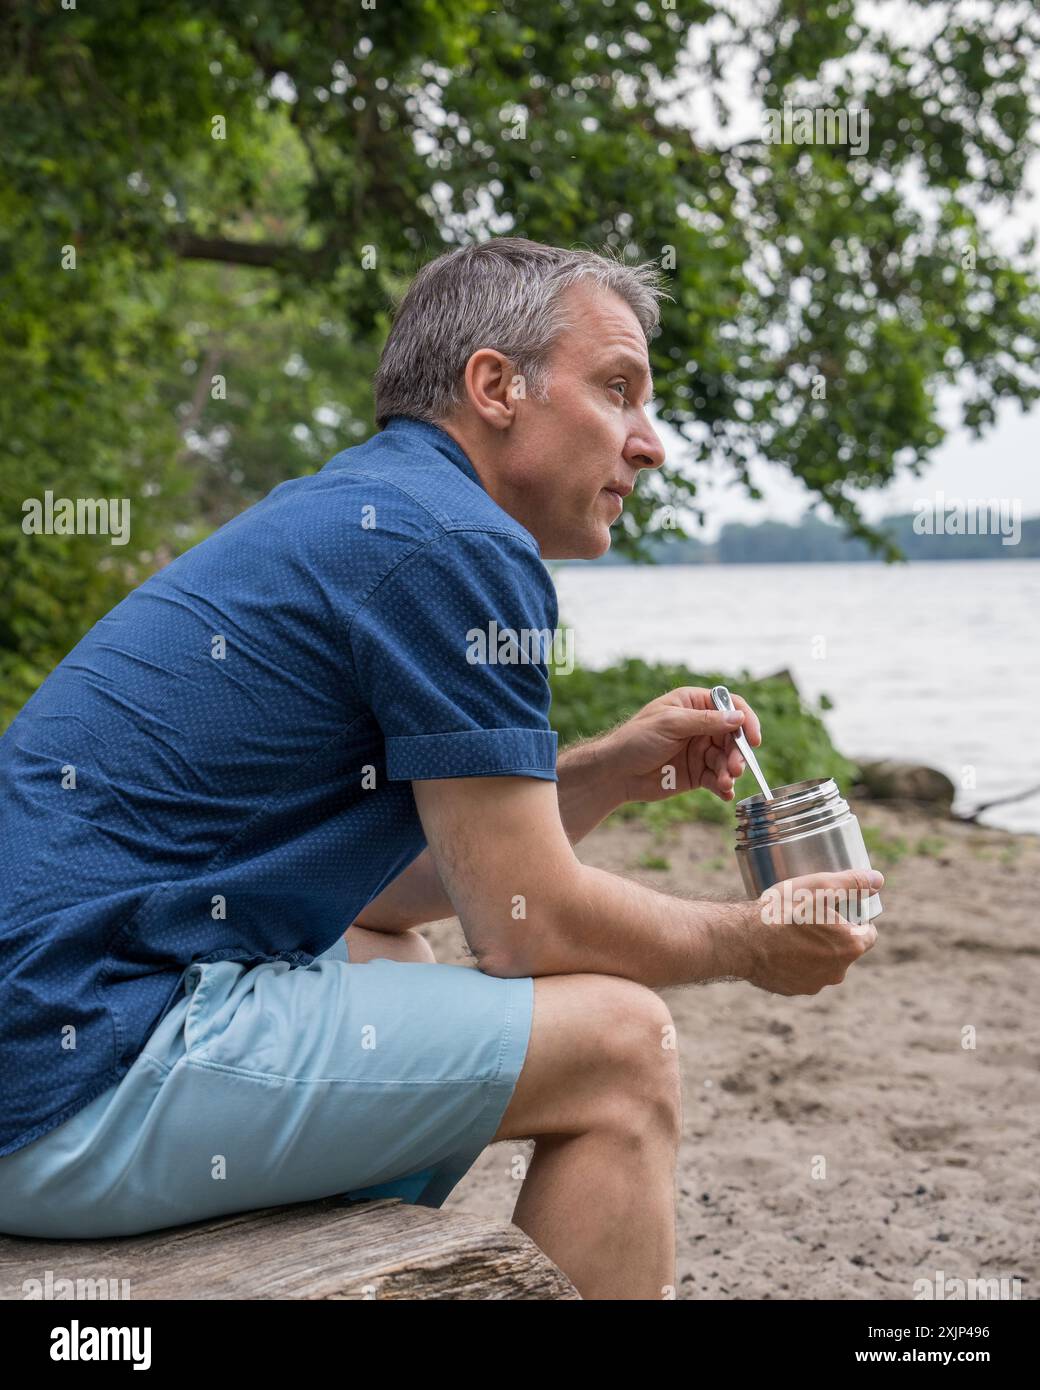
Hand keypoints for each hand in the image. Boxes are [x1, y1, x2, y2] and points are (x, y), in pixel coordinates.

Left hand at [599, 685, 762, 805]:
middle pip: (733, 736)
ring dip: (730, 772)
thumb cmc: (636, 739)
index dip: (746, 720)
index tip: (753, 739)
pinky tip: (724, 793)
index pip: (730, 706)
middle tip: (735, 768)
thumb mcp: (670, 724)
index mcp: (693, 704)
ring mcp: (700, 751)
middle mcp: (701, 726)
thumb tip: (738, 717)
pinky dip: (724, 786)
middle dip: (737, 753)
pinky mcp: (697, 773)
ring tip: (725, 782)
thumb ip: (705, 721)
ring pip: (727, 760)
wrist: (615, 772)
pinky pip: (718, 779)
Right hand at [742, 869, 881, 996]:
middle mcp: (837, 971)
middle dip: (833, 935)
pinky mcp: (792, 990)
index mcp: (850, 946)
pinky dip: (795, 963)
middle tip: (812, 915)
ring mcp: (814, 984)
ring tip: (793, 930)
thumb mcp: (819, 887)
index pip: (868, 934)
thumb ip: (851, 882)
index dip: (857, 919)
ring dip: (814, 950)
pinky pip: (801, 974)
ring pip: (822, 963)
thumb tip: (878, 879)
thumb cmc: (782, 911)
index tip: (840, 909)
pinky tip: (780, 948)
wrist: (743, 939)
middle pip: (844, 949)